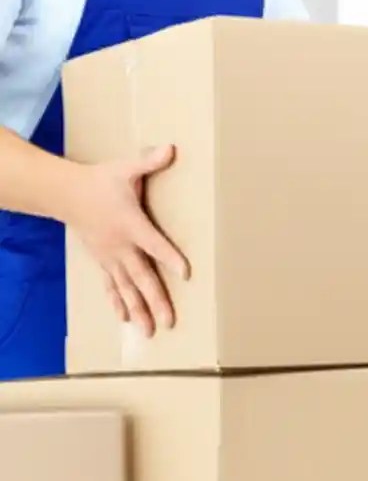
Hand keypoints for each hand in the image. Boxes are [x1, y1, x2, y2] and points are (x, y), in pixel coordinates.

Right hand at [66, 145, 188, 336]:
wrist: (66, 193)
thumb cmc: (101, 181)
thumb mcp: (126, 169)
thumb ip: (150, 162)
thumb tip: (172, 148)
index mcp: (131, 225)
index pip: (155, 244)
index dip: (170, 257)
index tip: (186, 272)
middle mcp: (121, 246)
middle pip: (141, 277)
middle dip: (155, 300)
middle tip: (169, 322)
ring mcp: (110, 257)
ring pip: (126, 288)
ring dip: (138, 310)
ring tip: (150, 331)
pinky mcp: (102, 261)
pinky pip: (112, 286)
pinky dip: (119, 302)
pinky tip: (126, 320)